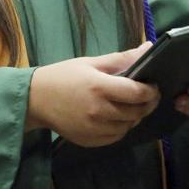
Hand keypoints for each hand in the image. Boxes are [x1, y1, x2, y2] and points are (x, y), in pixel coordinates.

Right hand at [26, 42, 159, 147]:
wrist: (35, 99)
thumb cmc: (63, 76)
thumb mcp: (90, 62)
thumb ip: (121, 58)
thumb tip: (147, 48)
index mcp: (99, 87)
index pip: (137, 93)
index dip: (151, 90)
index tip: (154, 85)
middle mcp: (99, 111)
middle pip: (136, 112)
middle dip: (147, 104)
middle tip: (147, 96)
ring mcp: (94, 129)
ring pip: (128, 126)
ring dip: (135, 117)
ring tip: (130, 106)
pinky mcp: (90, 141)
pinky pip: (116, 137)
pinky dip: (121, 128)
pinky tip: (116, 117)